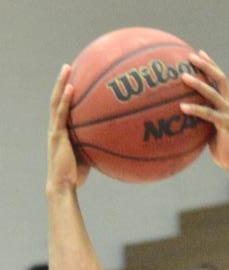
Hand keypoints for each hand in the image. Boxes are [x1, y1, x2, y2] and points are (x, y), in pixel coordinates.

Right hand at [47, 65, 90, 191]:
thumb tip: (116, 140)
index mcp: (61, 131)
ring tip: (67, 68)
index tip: (73, 78)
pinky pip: (61, 114)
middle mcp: (56, 127)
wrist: (64, 186)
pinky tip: (71, 88)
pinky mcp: (57, 136)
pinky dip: (65, 100)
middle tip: (68, 66)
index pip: (63, 108)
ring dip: (61, 83)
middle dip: (62, 82)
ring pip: (56, 101)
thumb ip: (97, 145)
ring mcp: (55, 130)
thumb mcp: (89, 156)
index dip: (66, 93)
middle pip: (57, 99)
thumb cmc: (77, 175)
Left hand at [180, 52, 228, 175]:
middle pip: (220, 78)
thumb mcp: (212, 132)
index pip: (221, 79)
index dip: (210, 65)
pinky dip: (195, 109)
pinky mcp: (226, 125)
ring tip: (183, 76)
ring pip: (213, 93)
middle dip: (205, 65)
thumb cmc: (225, 152)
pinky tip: (182, 107)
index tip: (199, 53)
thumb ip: (204, 121)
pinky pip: (208, 114)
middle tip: (190, 56)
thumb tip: (185, 116)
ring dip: (197, 83)